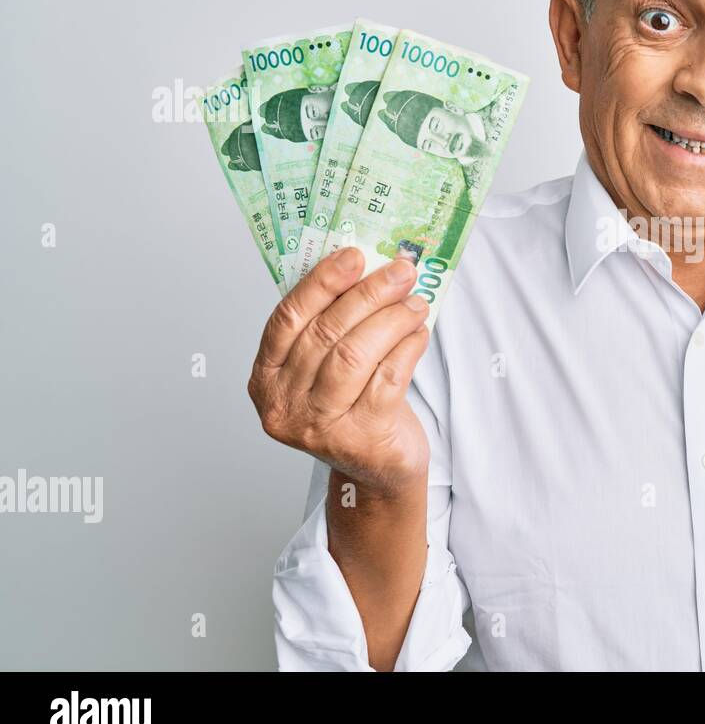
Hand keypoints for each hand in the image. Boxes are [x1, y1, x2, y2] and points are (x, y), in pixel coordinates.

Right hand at [247, 248, 431, 498]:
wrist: (379, 468)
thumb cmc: (354, 407)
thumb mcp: (326, 368)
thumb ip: (330, 326)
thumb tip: (365, 268)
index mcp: (266, 379)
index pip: (287, 319)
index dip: (321, 282)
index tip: (354, 256)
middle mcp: (284, 405)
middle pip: (325, 333)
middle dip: (367, 294)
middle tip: (400, 271)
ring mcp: (318, 426)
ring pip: (355, 354)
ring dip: (390, 319)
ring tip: (415, 302)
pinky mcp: (359, 439)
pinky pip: (387, 379)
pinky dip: (406, 348)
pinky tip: (419, 332)